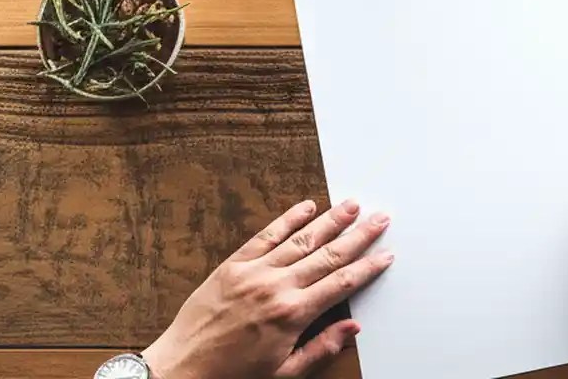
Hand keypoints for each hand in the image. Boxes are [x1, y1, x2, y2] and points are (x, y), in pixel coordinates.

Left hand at [143, 199, 392, 378]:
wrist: (182, 368)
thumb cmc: (232, 375)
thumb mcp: (283, 373)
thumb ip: (321, 348)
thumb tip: (352, 328)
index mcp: (292, 314)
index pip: (341, 283)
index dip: (367, 267)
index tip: (385, 255)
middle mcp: (276, 287)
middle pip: (328, 254)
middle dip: (358, 235)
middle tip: (379, 219)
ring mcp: (254, 272)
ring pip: (301, 239)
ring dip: (330, 220)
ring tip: (351, 205)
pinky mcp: (233, 265)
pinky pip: (265, 236)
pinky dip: (287, 220)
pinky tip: (305, 207)